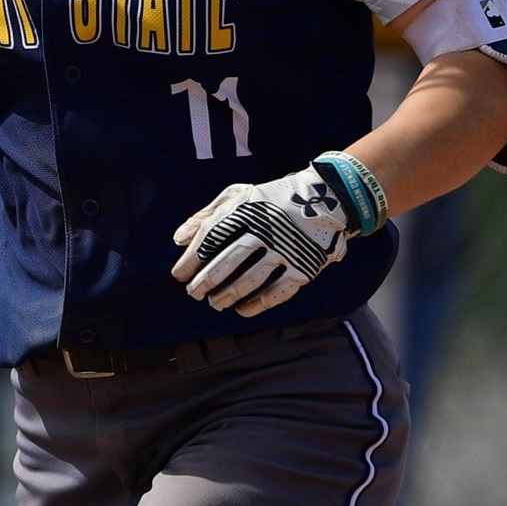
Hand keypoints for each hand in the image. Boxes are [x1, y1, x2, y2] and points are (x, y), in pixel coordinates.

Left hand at [170, 165, 354, 316]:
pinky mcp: (304, 267)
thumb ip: (208, 214)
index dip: (193, 258)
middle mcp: (267, 228)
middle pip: (229, 260)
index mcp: (248, 207)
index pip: (212, 236)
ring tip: (214, 303)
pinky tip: (241, 310)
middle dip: (206, 281)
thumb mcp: (239, 195)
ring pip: (251, 279)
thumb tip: (178, 239)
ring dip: (228, 295)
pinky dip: (257, 304)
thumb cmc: (272, 198)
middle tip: (193, 293)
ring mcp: (287, 249)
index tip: (179, 274)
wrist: (328, 198)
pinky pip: (277, 292)